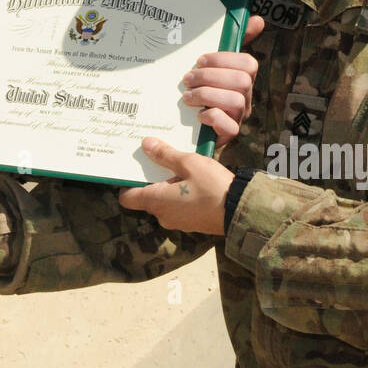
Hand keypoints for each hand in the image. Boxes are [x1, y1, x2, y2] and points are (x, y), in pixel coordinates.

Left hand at [118, 137, 235, 234]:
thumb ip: (165, 154)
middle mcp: (163, 215)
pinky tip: (193, 180)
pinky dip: (180, 195)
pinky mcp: (192, 223)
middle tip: (158, 159)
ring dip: (168, 186)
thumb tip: (146, 144)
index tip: (133, 168)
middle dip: (151, 180)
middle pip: (146, 197)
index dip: (126, 183)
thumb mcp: (189, 163)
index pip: (127, 198)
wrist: (241, 211)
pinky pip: (178, 207)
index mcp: (156, 202)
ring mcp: (178, 222)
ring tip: (179, 167)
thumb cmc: (212, 187)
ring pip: (164, 201)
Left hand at [180, 13, 262, 148]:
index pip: (248, 64)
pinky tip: (199, 115)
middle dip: (211, 77)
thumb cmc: (203, 89)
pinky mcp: (228, 135)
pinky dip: (213, 118)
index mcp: (242, 78)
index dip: (224, 59)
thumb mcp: (213, 64)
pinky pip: (231, 127)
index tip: (199, 60)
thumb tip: (258, 19)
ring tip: (187, 96)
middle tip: (188, 79)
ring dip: (208, 95)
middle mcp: (245, 97)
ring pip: (236, 102)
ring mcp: (239, 117)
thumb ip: (233, 41)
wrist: (188, 127)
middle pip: (242, 82)